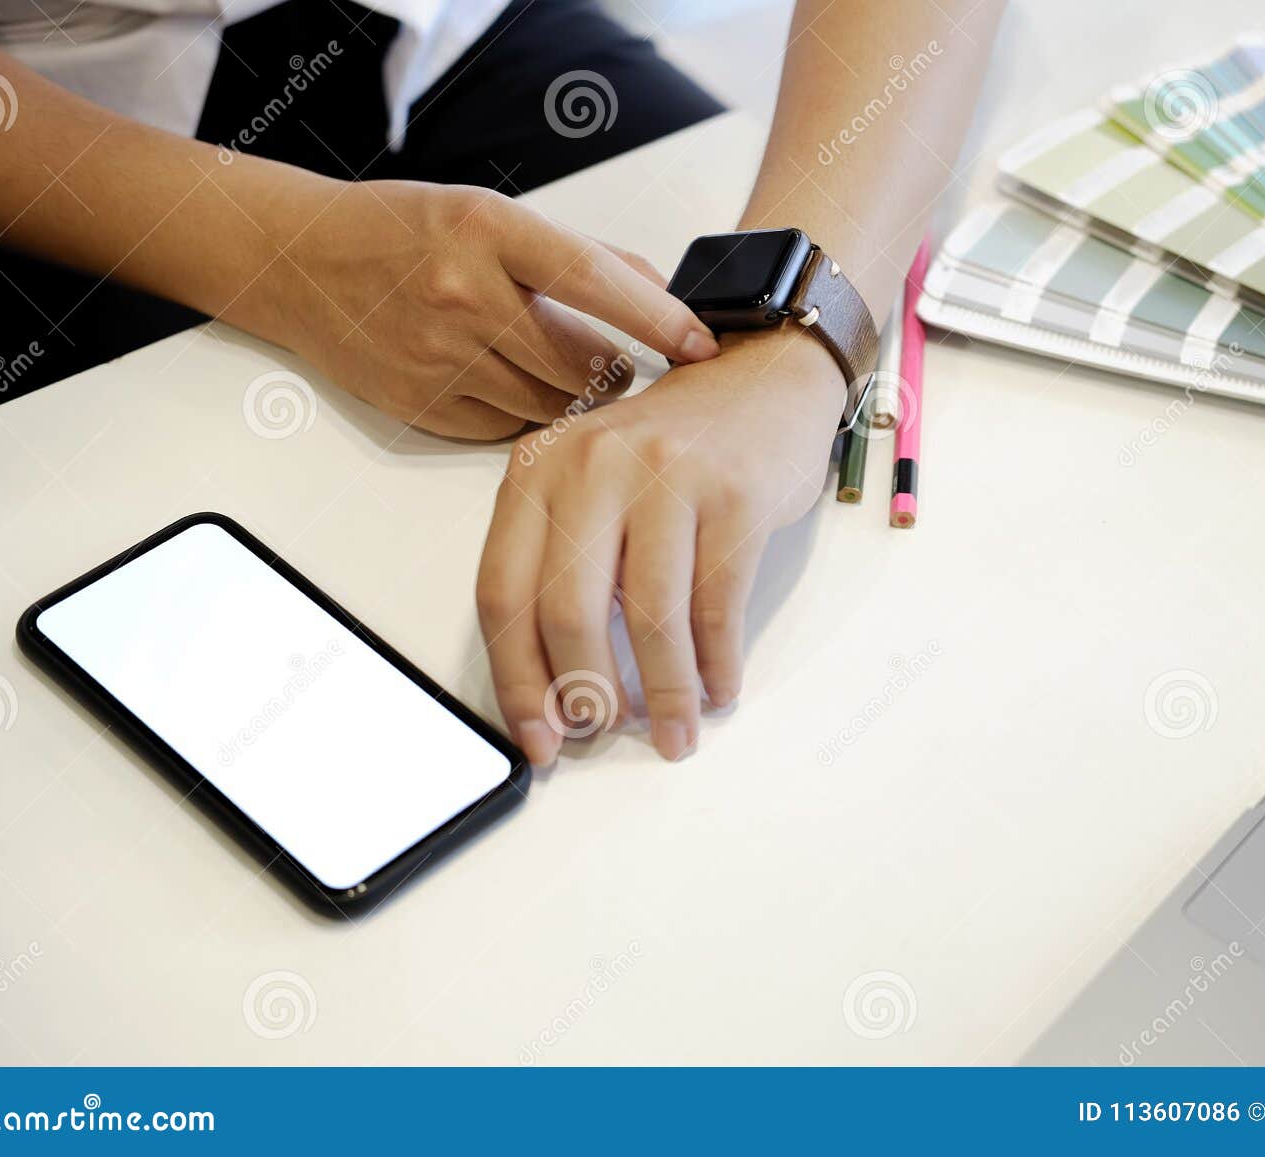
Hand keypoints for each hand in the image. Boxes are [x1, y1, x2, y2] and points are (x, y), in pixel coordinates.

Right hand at [255, 180, 719, 438]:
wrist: (299, 264)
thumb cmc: (402, 232)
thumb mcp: (489, 213)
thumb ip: (577, 254)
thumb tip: (661, 294)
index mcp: (485, 230)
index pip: (595, 280)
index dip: (659, 318)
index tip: (702, 341)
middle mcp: (461, 293)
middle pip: (583, 362)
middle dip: (613, 367)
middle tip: (610, 355)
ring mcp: (438, 356)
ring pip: (552, 403)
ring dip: (570, 393)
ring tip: (547, 361)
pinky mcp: (423, 405)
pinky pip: (509, 428)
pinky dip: (522, 411)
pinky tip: (499, 379)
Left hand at [476, 327, 844, 761]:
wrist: (761, 382)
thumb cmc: (669, 457)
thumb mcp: (591, 489)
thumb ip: (562, 569)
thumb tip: (557, 694)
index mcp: (538, 471)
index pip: (503, 593)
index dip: (517, 680)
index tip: (539, 739)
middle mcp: (592, 464)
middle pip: (568, 610)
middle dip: (587, 695)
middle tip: (605, 735)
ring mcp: (666, 474)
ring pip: (651, 617)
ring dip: (665, 694)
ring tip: (675, 732)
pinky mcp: (734, 492)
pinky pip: (718, 604)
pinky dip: (716, 662)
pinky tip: (717, 688)